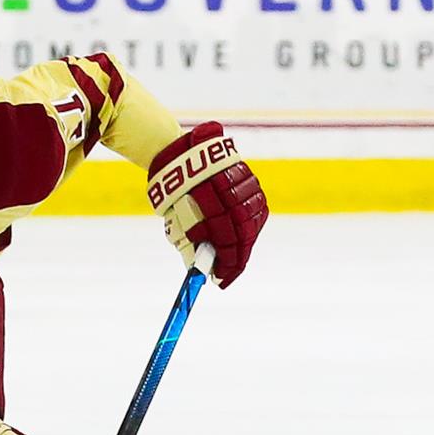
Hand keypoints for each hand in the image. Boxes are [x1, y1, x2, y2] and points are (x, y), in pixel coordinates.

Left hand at [146, 121, 267, 286]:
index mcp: (213, 204)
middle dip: (236, 257)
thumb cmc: (175, 191)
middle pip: (244, 233)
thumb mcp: (177, 220)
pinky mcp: (249, 177)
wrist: (179, 154)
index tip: (221, 280)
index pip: (229, 242)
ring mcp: (243, 182)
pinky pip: (257, 205)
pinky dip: (250, 222)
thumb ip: (188, 244)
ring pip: (253, 220)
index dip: (227, 265)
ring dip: (244, 240)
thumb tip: (197, 270)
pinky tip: (242, 233)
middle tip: (227, 272)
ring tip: (233, 254)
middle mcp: (232, 192)